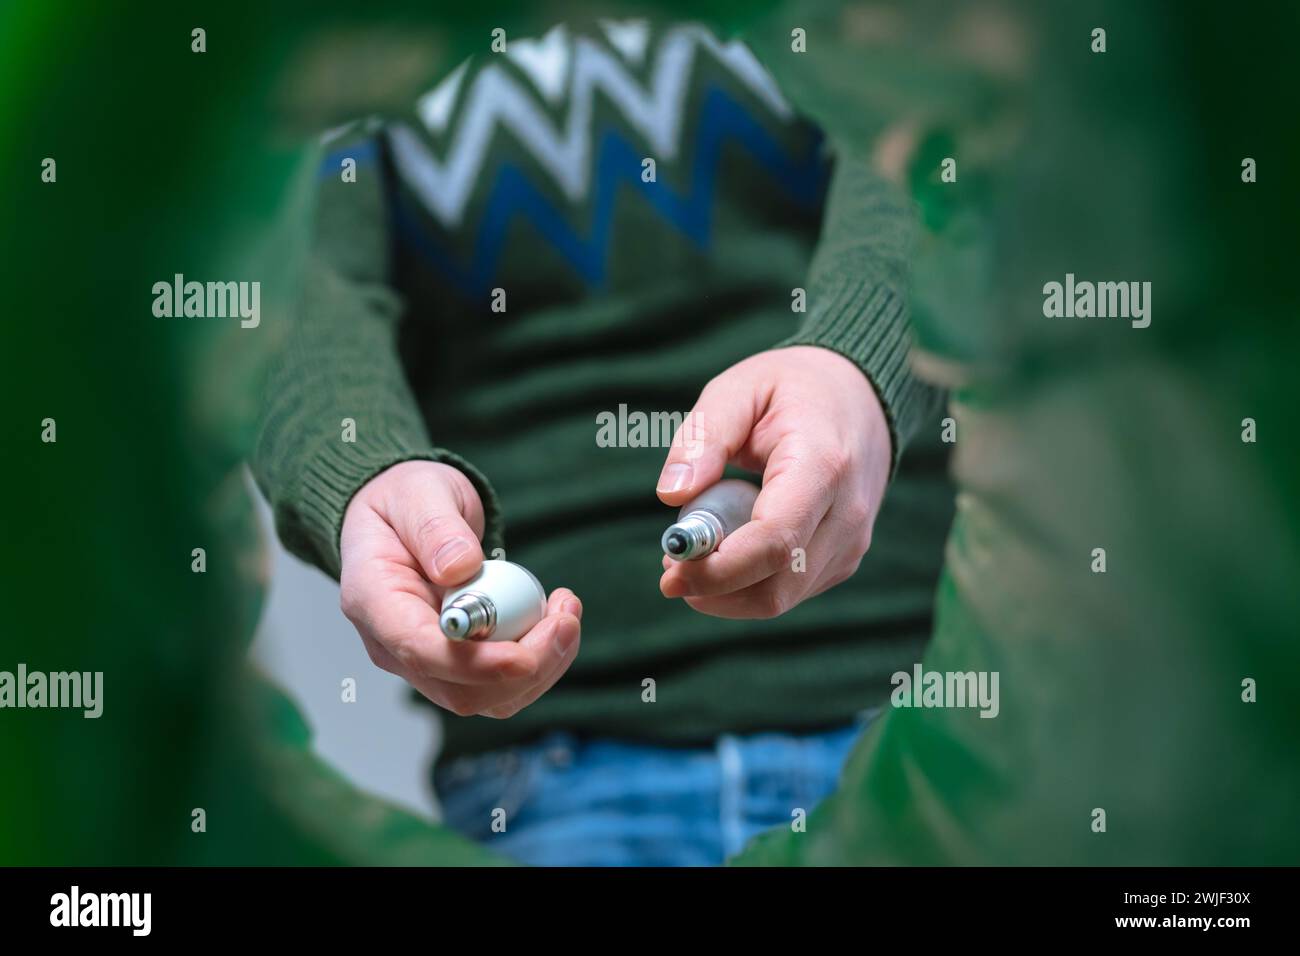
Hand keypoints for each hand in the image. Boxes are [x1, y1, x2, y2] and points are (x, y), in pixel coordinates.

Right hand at [338, 460, 580, 717]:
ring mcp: (427, 660)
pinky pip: (504, 683)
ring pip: (490, 697)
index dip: (477, 665)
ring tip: (564, 609)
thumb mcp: (418, 494)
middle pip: (463, 690)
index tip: (525, 657)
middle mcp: (395, 645)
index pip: (421, 653)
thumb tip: (460, 567)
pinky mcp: (458, 664)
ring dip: (542, 664)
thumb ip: (435, 529)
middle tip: (565, 617)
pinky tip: (552, 617)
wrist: (405, 515)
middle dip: (527, 665)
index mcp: (375, 602)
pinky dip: (540, 659)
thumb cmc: (404, 503)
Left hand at [657, 346, 891, 618]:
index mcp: (822, 465)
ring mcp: (851, 542)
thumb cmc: (791, 389)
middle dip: (713, 588)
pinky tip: (728, 547)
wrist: (860, 396)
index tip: (670, 569)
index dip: (718, 568)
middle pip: (776, 586)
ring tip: (694, 551)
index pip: (773, 541)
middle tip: (670, 567)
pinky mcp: (843, 558)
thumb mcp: (738, 390)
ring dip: (727, 590)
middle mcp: (847, 514)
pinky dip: (749, 582)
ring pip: (781, 597)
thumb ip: (702, 438)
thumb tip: (671, 495)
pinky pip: (790, 590)